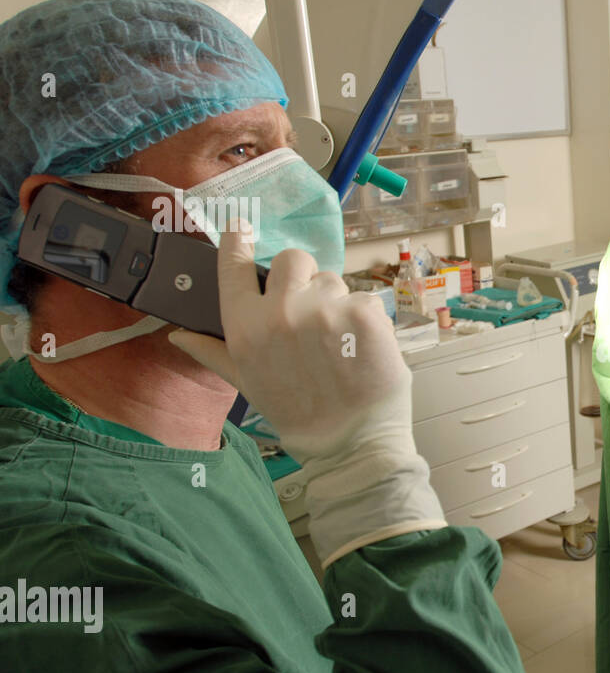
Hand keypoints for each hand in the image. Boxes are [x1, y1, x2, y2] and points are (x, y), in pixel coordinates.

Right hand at [170, 220, 443, 563]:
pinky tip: (362, 348)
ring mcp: (325, 309)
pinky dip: (367, 320)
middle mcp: (282, 311)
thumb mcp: (247, 383)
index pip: (235, 264)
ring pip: (333, 280)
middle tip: (313, 314)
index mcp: (246, 326)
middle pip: (294, 259)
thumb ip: (213, 353)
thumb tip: (179, 335)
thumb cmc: (297, 414)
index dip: (238, 242)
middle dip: (304, 279)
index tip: (240, 229)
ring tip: (340, 343)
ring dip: (337, 303)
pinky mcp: (364, 313)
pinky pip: (364, 297)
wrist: (350, 443)